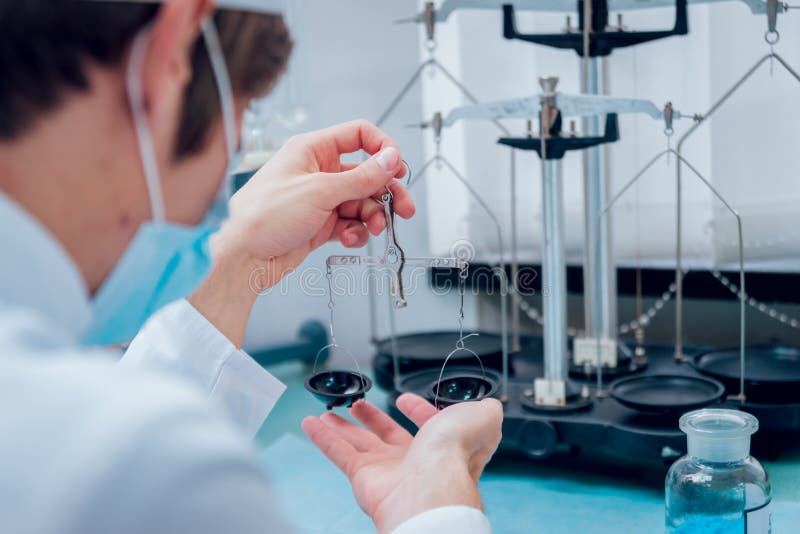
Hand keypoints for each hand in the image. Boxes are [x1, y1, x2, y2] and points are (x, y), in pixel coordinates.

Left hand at [188, 120, 414, 345]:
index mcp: (312, 150)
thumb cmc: (263, 217)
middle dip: (386, 191)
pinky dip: (355, 232)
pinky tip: (349, 238)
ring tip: (373, 228)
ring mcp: (320, 199)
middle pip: (366, 174)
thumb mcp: (319, 192)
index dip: (382, 147)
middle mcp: (317, 172)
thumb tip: (389, 159)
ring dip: (372, 216)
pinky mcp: (320, 224)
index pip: (358, 135)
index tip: (398, 166)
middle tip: (404, 208)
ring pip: (362, 202)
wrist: (244, 259)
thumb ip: (361, 177)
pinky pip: (350, 223)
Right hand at [302, 394, 502, 533]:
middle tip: (359, 403)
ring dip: (343, 426)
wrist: (429, 487)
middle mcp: (417, 461)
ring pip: (361, 444)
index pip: (429, 427)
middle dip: (374, 418)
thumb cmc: (455, 454)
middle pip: (389, 436)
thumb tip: (491, 405)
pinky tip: (311, 423)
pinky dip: (323, 438)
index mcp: (444, 446)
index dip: (419, 410)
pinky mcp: (363, 478)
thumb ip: (484, 410)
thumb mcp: (482, 418)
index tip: (404, 398)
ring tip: (330, 411)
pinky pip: (338, 453)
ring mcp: (388, 471)